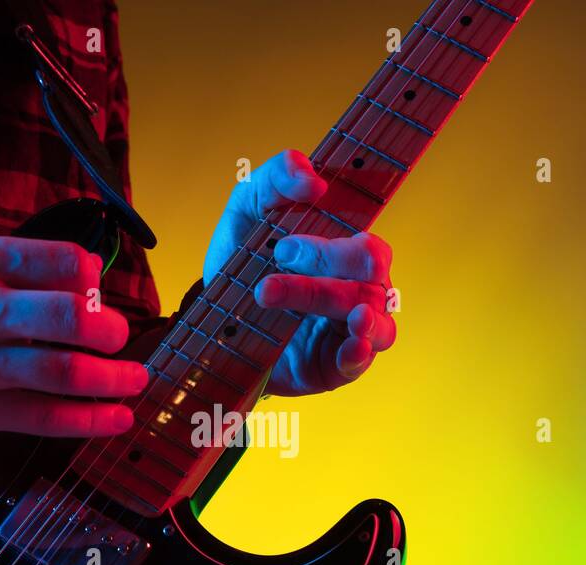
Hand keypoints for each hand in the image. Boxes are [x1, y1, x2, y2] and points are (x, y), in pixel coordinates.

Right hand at [0, 237, 147, 436]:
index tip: (100, 293)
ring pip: (65, 371)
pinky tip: (115, 418)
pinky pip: (44, 416)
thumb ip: (10, 265)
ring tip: (134, 381)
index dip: (94, 278)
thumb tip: (83, 273)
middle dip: (111, 332)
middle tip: (121, 340)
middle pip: (72, 319)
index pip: (61, 262)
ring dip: (113, 380)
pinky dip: (88, 420)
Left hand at [203, 150, 396, 396]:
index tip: (290, 237)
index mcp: (344, 254)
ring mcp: (350, 329)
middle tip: (278, 256)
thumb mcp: (248, 212)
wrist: (214, 327)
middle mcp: (356, 289)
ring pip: (371, 313)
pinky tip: (352, 344)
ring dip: (333, 299)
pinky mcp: (337, 365)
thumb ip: (276, 179)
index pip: (368, 243)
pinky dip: (361, 350)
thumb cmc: (242, 265)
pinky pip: (364, 359)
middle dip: (326, 260)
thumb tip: (312, 178)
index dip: (341, 239)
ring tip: (306, 299)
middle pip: (369, 271)